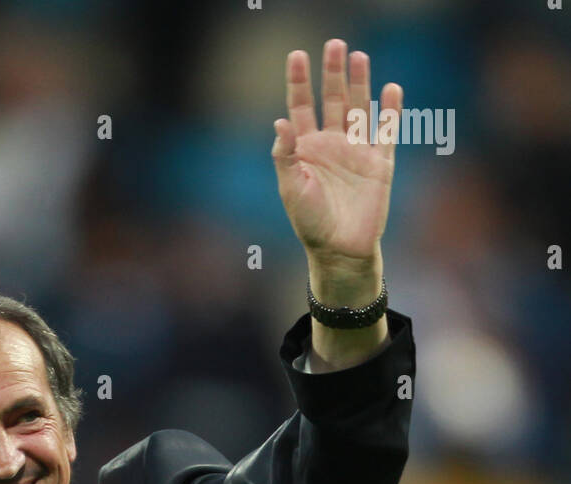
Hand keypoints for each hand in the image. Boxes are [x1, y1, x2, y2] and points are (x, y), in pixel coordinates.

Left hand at [272, 39, 401, 272]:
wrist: (340, 250)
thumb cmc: (311, 223)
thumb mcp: (291, 189)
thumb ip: (285, 155)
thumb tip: (280, 122)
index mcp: (307, 148)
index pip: (302, 107)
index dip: (299, 81)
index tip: (297, 55)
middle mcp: (332, 144)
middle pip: (333, 99)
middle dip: (333, 73)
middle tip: (335, 44)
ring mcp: (357, 151)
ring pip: (360, 108)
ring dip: (360, 83)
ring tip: (358, 57)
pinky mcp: (380, 164)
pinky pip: (386, 132)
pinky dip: (390, 111)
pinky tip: (391, 89)